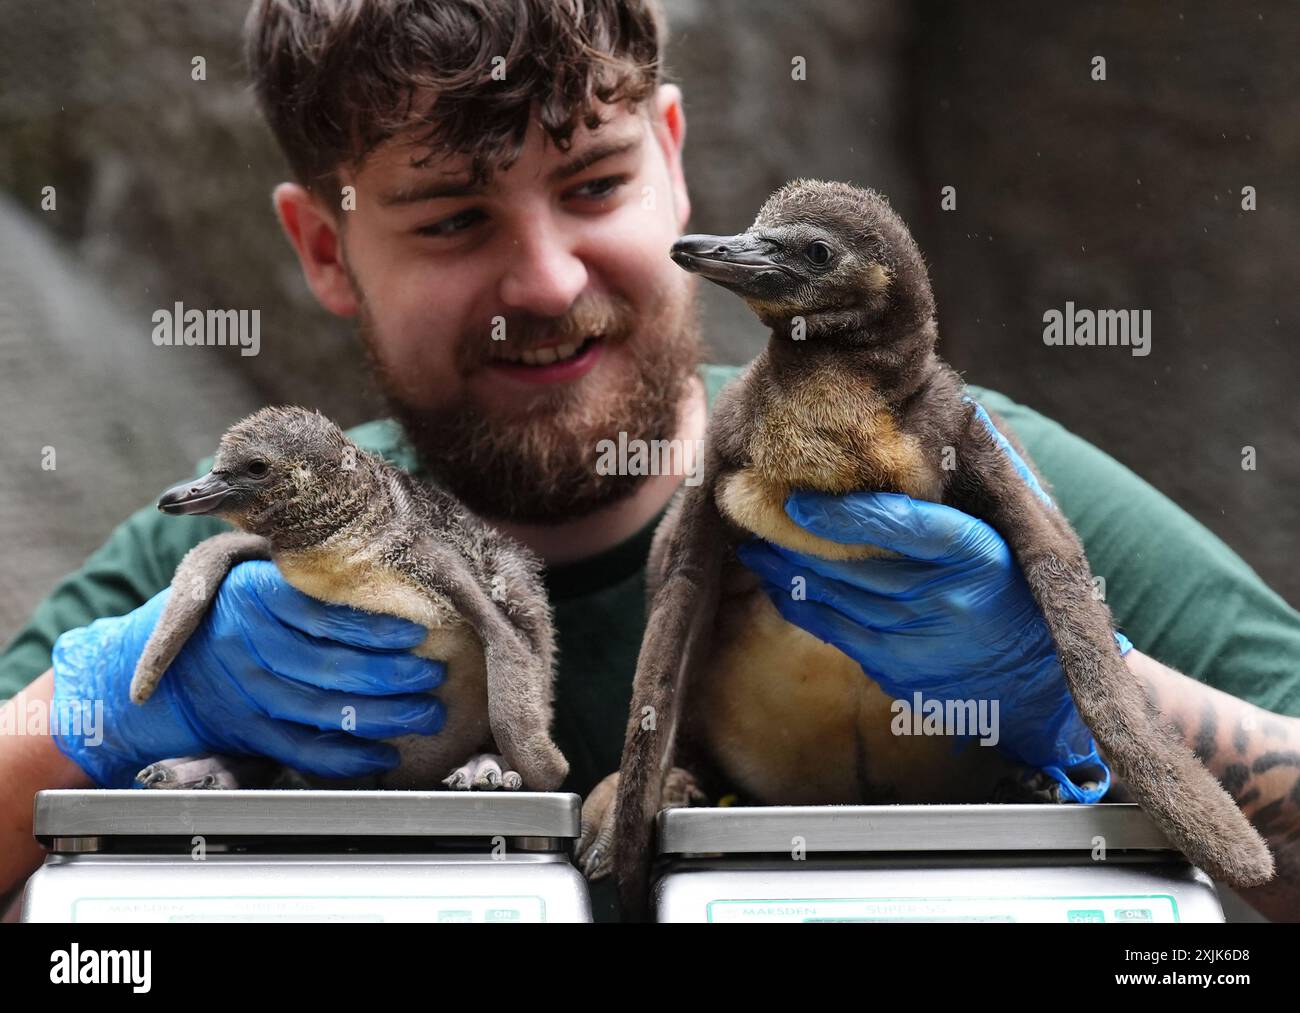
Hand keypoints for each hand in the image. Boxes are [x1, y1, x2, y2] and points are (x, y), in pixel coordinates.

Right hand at [50, 559, 445, 786]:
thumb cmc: (233, 599)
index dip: (375, 628)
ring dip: (383, 718)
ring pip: (322, 711)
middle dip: (394, 677)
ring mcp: (245, 692)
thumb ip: (302, 560)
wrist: (168, 660)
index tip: (419, 631)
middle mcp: (246, 644)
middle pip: (330, 667)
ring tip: (427, 714)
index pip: (323, 614)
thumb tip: (384, 544)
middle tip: (435, 676)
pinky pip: (300, 750)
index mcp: (252, 594)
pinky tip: (384, 755)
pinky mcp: (248, 730)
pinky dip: (345, 759)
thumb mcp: (250, 562)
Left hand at [735, 410, 1130, 802]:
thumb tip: (905, 443)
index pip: (899, 524)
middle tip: (751, 505)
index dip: (842, 511)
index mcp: (976, 554)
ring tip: (754, 536)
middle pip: (851, 562)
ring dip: (786, 566)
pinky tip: (776, 578)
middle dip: (795, 535)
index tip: (798, 496)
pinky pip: (831, 629)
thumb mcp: (1001, 534)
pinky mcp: (895, 669)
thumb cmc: (1011, 586)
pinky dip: (798, 601)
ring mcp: (917, 641)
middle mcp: (945, 599)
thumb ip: (950, 496)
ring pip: (833, 595)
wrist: (1034, 678)